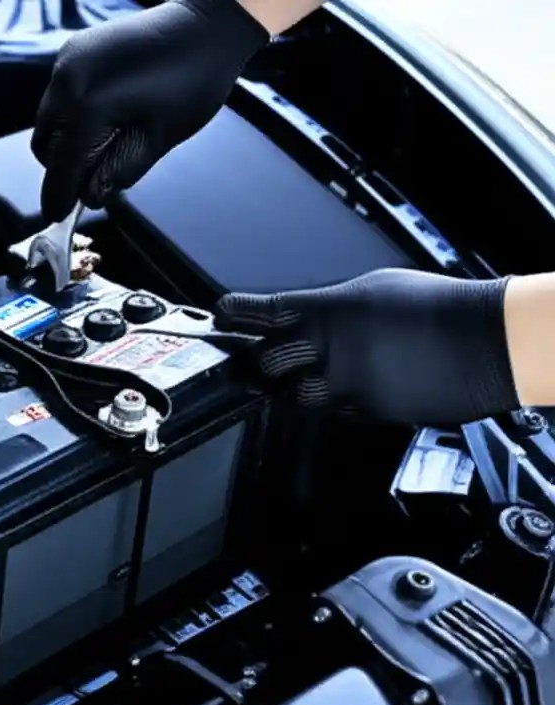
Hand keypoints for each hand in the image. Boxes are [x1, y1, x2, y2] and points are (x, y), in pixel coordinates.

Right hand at [32, 0, 268, 222]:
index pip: (62, 166)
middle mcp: (66, 80)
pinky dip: (72, 114)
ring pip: (49, 120)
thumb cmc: (193, 80)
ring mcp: (66, 62)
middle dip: (63, 167)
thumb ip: (119, 171)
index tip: (56, 215)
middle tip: (91, 179)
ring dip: (67, 140)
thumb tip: (89, 194)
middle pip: (46, 144)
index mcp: (87, 105)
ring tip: (105, 144)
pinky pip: (59, 95)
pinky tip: (105, 115)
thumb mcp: (159, 138)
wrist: (203, 26)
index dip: (59, 197)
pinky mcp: (73, 51)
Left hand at [214, 268, 519, 425]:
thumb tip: (305, 315)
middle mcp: (329, 351)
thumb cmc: (435, 306)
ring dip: (294, 387)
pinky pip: (334, 411)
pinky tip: (351, 386)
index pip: (262, 312)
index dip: (235, 314)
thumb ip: (330, 307)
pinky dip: (334, 401)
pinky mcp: (367, 412)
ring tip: (303, 375)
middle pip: (264, 364)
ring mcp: (346, 386)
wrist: (486, 341)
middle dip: (256, 362)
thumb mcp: (372, 289)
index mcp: (327, 311)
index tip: (219, 313)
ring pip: (296, 396)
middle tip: (252, 358)